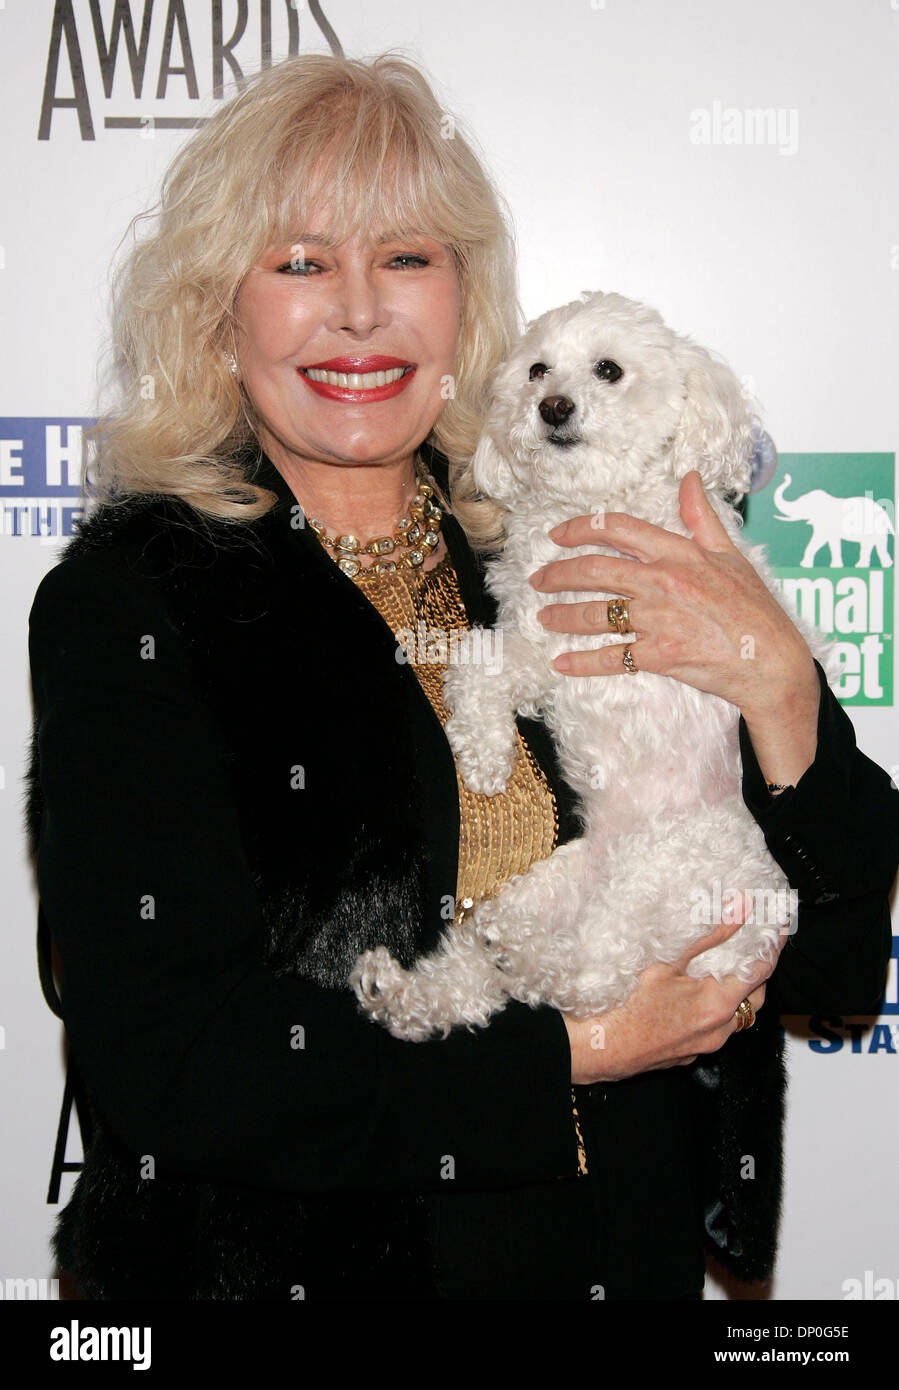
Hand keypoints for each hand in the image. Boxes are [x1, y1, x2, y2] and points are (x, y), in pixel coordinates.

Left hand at [530, 470, 817, 721]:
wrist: (772, 659)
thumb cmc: (754, 608)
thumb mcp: (730, 554)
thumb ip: (701, 518)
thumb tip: (688, 479)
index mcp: (678, 553)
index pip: (618, 529)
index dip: (581, 528)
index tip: (557, 535)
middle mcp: (662, 582)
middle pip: (595, 571)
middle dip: (558, 574)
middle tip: (539, 580)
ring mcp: (659, 619)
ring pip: (595, 614)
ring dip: (562, 615)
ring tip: (544, 617)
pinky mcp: (659, 655)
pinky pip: (611, 657)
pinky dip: (581, 662)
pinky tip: (561, 663)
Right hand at [563, 901, 788, 1085]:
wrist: (600, 1047)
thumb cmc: (627, 1004)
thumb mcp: (667, 963)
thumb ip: (708, 937)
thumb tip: (740, 911)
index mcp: (718, 1004)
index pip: (761, 970)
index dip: (773, 945)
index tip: (781, 924)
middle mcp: (720, 1030)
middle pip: (756, 999)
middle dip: (758, 973)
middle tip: (753, 948)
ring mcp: (706, 1046)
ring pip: (737, 1017)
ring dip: (737, 994)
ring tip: (725, 970)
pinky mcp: (691, 1054)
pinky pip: (716, 1030)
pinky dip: (716, 1010)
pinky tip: (696, 996)